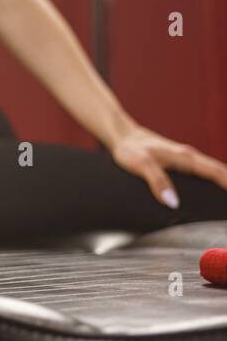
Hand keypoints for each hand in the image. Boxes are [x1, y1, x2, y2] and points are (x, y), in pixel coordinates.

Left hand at [108, 124, 226, 207]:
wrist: (122, 137)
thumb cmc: (131, 149)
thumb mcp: (141, 165)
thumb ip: (157, 182)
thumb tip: (173, 203)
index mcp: (185, 157)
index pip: (216, 172)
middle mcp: (189, 157)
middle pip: (218, 172)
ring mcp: (185, 160)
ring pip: (211, 172)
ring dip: (222, 183)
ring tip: (224, 203)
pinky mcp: (179, 163)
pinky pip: (201, 173)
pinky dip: (210, 181)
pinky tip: (208, 194)